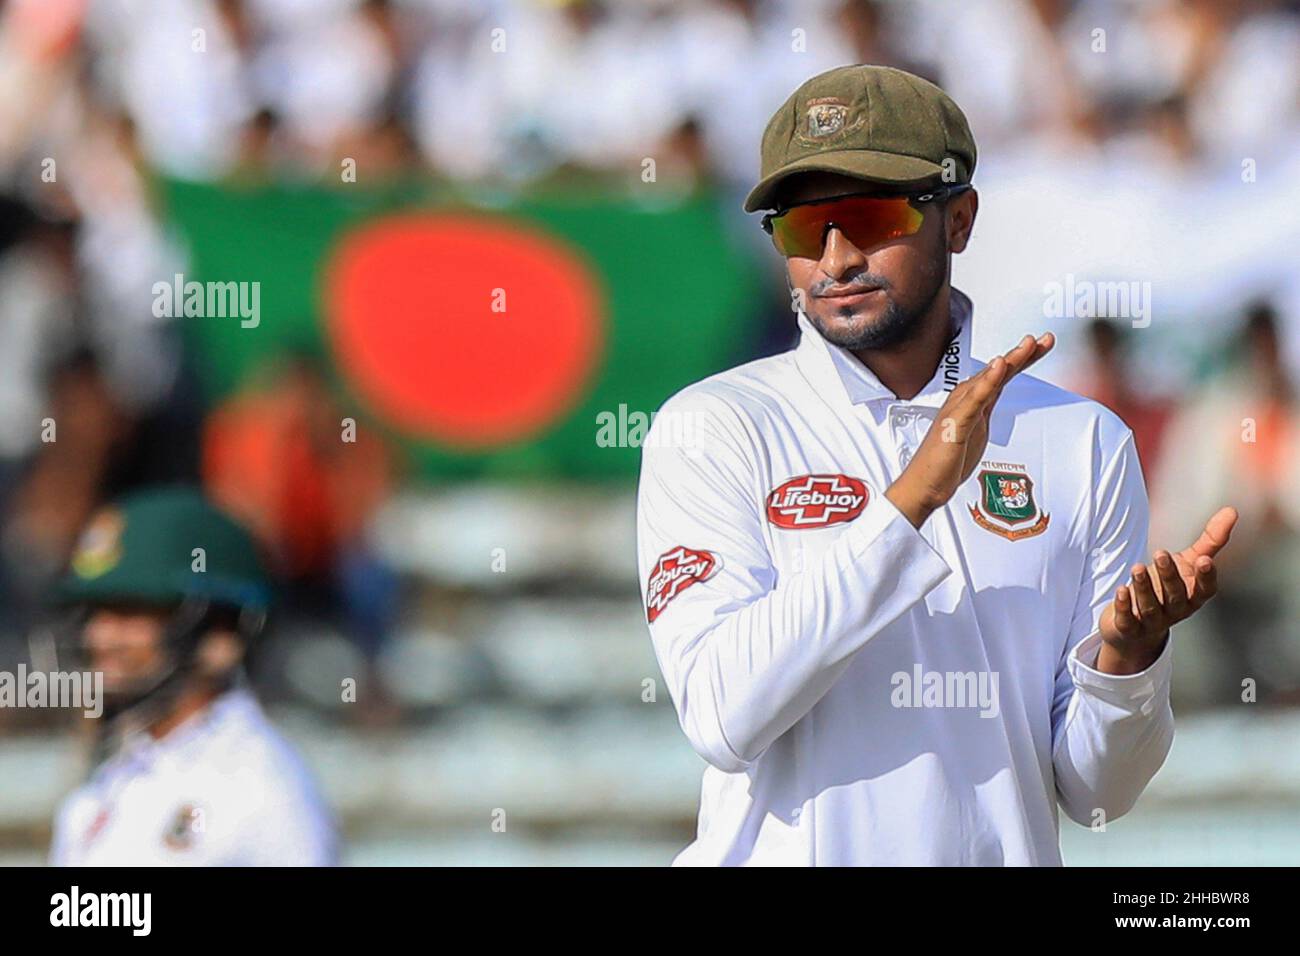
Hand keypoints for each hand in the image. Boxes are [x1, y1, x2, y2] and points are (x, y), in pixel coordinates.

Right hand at [886, 332, 1054, 527]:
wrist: (924, 485)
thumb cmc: (945, 461)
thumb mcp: (974, 429)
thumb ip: (984, 407)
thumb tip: (995, 391)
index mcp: (972, 401)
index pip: (1002, 375)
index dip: (1022, 359)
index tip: (1042, 345)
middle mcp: (965, 400)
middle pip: (998, 372)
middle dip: (1023, 353)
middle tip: (1044, 338)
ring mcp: (959, 410)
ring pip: (989, 380)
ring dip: (1009, 361)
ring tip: (1028, 344)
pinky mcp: (956, 422)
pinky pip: (975, 399)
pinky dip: (987, 381)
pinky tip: (998, 367)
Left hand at [1095, 507, 1237, 674]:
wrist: (1136, 625)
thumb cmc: (1167, 587)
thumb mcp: (1188, 563)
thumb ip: (1210, 540)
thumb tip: (1232, 510)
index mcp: (1193, 596)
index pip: (1205, 589)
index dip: (1207, 577)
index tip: (1205, 560)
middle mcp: (1176, 611)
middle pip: (1175, 595)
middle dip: (1169, 575)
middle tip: (1161, 553)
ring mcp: (1152, 622)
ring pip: (1150, 607)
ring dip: (1144, 588)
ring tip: (1136, 567)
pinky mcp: (1129, 628)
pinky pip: (1128, 620)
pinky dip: (1124, 606)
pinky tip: (1120, 589)